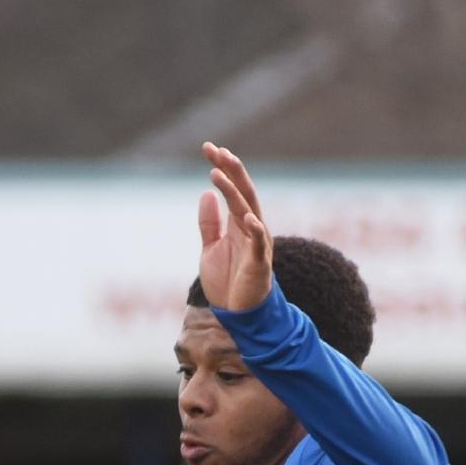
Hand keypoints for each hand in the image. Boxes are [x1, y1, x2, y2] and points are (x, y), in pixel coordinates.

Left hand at [195, 141, 272, 311]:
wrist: (238, 316)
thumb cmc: (228, 282)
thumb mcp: (210, 248)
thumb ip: (209, 223)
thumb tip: (206, 193)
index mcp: (240, 224)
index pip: (233, 188)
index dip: (222, 167)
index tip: (209, 148)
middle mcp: (251, 228)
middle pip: (243, 192)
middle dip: (231, 170)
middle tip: (217, 150)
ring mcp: (257, 244)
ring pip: (248, 211)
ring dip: (234, 192)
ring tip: (219, 173)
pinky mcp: (259, 264)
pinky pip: (259, 243)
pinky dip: (255, 229)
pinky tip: (248, 216)